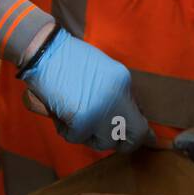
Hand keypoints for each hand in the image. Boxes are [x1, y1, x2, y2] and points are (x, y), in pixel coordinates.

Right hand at [19, 28, 152, 151]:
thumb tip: (123, 118)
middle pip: (133, 136)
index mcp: (124, 83)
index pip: (142, 118)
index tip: (150, 143)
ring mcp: (102, 109)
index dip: (145, 136)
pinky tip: (60, 115)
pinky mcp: (82, 119)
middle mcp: (118, 97)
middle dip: (122, 144)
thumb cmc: (67, 59)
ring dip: (90, 136)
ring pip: (105, 142)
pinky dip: (67, 131)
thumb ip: (115, 94)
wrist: (43, 50)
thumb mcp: (103, 72)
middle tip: (109, 141)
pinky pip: (77, 138)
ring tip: (76, 119)